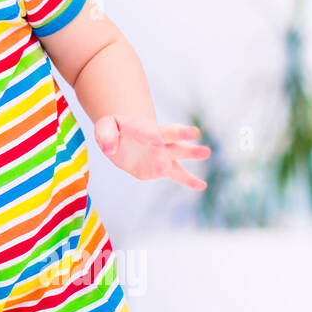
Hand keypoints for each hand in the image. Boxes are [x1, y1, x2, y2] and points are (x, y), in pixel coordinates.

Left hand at [94, 115, 210, 189]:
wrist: (124, 138)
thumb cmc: (114, 130)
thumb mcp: (104, 127)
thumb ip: (105, 134)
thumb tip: (110, 149)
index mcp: (143, 126)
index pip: (147, 130)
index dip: (151, 134)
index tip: (157, 139)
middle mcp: (157, 139)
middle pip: (171, 135)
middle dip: (182, 134)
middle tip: (196, 132)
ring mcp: (162, 154)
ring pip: (178, 154)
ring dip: (191, 153)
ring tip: (206, 152)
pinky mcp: (162, 169)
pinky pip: (177, 175)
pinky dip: (189, 180)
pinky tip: (202, 185)